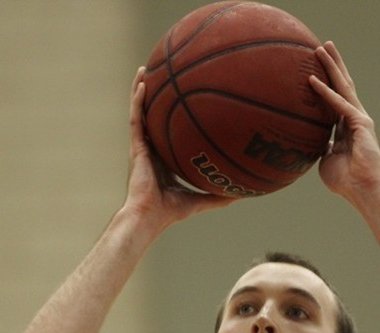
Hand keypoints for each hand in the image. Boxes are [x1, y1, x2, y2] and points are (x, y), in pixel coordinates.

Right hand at [124, 67, 235, 223]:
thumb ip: (219, 195)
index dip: (172, 117)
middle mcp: (151, 149)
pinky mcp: (135, 146)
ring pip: (140, 111)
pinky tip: (142, 84)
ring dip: (141, 90)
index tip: (182, 100)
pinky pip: (136, 118)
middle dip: (156, 96)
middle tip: (163, 75)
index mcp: (163, 159)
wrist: (151, 216)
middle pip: (153, 116)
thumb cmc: (171, 212)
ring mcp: (141, 146)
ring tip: (145, 69)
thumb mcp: (202, 199)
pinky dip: (137, 100)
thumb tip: (244, 194)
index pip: (168, 133)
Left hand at [308, 42, 379, 203]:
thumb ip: (320, 146)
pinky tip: (312, 80)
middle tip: (322, 46)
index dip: (326, 82)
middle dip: (333, 65)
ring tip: (322, 48)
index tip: (315, 66)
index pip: (335, 99)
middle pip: (342, 85)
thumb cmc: (346, 181)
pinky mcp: (361, 123)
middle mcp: (354, 118)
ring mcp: (359, 119)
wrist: (364, 191)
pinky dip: (325, 92)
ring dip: (332, 67)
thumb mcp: (326, 160)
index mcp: (346, 127)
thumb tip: (306, 141)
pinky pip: (339, 104)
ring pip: (343, 87)